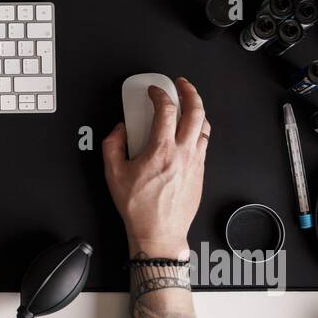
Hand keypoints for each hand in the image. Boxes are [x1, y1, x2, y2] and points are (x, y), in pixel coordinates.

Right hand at [101, 77, 208, 258]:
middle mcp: (183, 153)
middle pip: (196, 111)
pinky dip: (199, 130)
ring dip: (198, 110)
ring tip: (190, 105)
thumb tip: (119, 130)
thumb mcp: (113, 174)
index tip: (154, 92)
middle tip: (182, 85)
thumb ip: (112, 145)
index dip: (160, 94)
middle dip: (190, 92)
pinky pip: (205, 143)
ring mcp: (195, 162)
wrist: (159, 233)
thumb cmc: (139, 208)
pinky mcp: (201, 172)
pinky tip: (191, 131)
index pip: (166, 110)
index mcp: (162, 150)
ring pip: (205, 127)